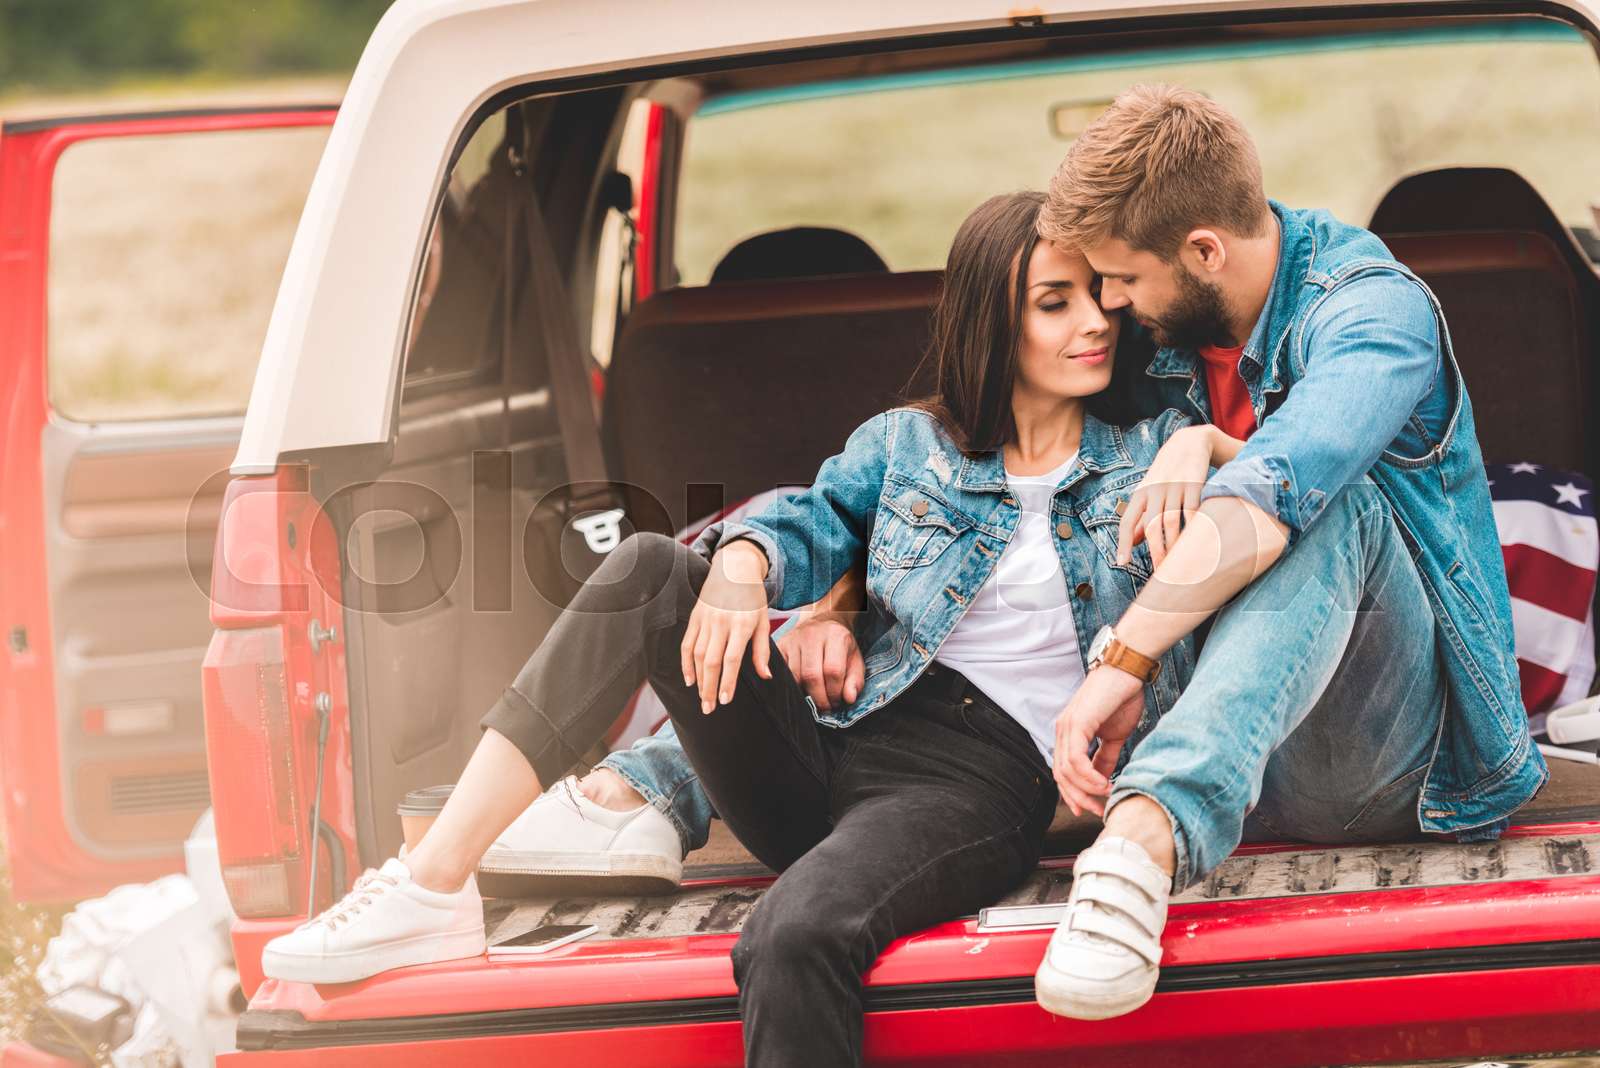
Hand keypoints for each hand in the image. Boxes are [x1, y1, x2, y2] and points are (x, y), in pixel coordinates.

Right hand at [682, 541, 771, 713]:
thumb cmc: (753, 598)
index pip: (732, 659)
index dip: (727, 681)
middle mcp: (722, 622)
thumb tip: (766, 677)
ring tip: (702, 699)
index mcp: (742, 624)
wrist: (734, 568)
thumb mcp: (763, 621)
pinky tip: (689, 680)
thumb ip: (762, 651)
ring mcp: (706, 620)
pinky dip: (685, 664)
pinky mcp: (695, 618)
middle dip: (709, 688)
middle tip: (709, 709)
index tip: (726, 700)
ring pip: (697, 655)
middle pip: (711, 661)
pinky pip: (687, 644)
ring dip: (698, 680)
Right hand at [777, 612, 864, 710]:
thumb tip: (849, 698)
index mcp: (835, 636)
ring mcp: (793, 640)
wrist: (822, 623)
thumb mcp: (855, 660)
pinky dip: (791, 685)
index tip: (836, 701)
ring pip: (795, 676)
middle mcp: (812, 635)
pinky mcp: (779, 646)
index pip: (832, 671)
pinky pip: (781, 673)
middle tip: (825, 706)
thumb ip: (855, 681)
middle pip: (811, 675)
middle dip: (819, 698)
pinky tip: (801, 688)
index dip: (834, 692)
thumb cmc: (840, 646)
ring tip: (814, 697)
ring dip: (805, 693)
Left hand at [1052, 666, 1146, 816]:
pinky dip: (1088, 776)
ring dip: (1086, 790)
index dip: (1074, 793)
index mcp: (1068, 734)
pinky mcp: (1076, 723)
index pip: (1063, 771)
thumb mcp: (1113, 735)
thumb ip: (1105, 756)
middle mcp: (1062, 730)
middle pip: (1060, 775)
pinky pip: (1075, 758)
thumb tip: (1103, 778)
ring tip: (1106, 796)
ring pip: (1066, 770)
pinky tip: (1104, 784)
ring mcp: (1066, 726)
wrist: (1128, 671)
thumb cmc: (1122, 698)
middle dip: (1078, 798)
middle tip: (1097, 810)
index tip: (1090, 808)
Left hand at [1117, 425, 1213, 567]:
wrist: (1188, 442)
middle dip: (1155, 551)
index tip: (1122, 562)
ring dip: (1174, 545)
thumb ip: (1142, 517)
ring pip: (1172, 522)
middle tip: (1160, 573)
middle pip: (1151, 526)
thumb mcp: (1150, 492)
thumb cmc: (1166, 474)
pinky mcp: (1195, 484)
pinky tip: (1195, 543)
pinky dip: (1193, 528)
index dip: (1123, 542)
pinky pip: (1192, 511)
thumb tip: (1134, 542)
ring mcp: (1175, 487)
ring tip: (1177, 563)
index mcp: (1141, 494)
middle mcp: (1155, 490)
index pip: (1127, 521)